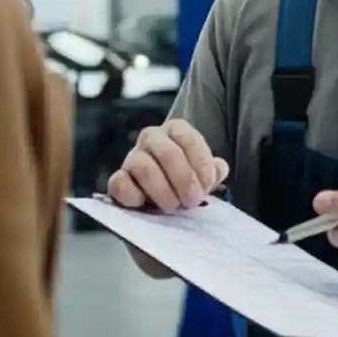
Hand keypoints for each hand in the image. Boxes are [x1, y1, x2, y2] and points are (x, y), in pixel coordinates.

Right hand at [107, 119, 229, 210]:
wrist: (167, 196)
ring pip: (143, 167)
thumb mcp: (205, 174)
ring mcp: (132, 158)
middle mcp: (151, 138)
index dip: (200, 162)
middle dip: (184, 179)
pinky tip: (146, 205)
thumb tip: (219, 169)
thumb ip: (214, 170)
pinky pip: (119, 183)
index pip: (187, 137)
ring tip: (174, 205)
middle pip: (167, 152)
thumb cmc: (188, 180)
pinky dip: (132, 196)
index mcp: (175, 130)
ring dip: (162, 191)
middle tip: (192, 200)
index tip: (208, 184)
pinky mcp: (118, 181)